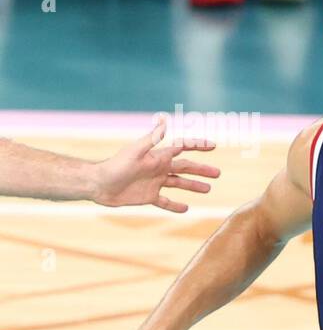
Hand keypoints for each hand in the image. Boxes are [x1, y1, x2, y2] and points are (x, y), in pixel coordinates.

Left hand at [92, 117, 219, 211]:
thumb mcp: (135, 151)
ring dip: (193, 186)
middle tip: (218, 173)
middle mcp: (158, 168)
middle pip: (185, 167)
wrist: (98, 185)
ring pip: (179, 184)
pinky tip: (186, 208)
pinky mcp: (148, 197)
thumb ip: (152, 138)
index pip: (182, 148)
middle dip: (202, 170)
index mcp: (158, 156)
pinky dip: (175, 205)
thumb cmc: (115, 166)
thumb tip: (164, 121)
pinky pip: (165, 202)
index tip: (213, 145)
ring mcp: (154, 183)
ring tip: (208, 189)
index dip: (197, 145)